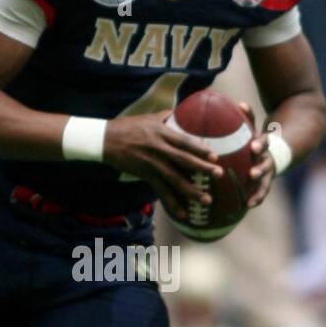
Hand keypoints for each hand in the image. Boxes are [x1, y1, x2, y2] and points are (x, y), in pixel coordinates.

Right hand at [103, 112, 223, 219]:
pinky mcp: (144, 175)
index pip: (184, 141)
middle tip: (219, 175)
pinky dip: (172, 203)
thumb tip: (182, 112)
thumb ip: (167, 116)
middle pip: (183, 160)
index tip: (215, 156)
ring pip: (174, 179)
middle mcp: (158, 148)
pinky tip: (182, 214)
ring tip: (206, 200)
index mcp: (161, 133)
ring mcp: (151, 163)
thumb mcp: (149, 118)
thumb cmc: (128, 126)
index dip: (200, 149)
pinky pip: (160, 191)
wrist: (106, 140)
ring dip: (191, 191)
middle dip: (202, 168)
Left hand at [235, 101, 273, 207]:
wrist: (283, 150)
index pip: (263, 143)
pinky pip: (260, 193)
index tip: (254, 147)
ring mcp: (268, 174)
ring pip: (265, 183)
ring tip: (251, 201)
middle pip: (266, 165)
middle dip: (260, 169)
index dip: (260, 145)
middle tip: (253, 173)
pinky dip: (256, 199)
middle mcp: (268, 160)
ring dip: (259, 192)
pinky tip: (247, 207)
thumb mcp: (256, 127)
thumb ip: (249, 117)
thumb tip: (240, 103)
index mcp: (265, 146)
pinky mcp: (265, 183)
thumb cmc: (259, 138)